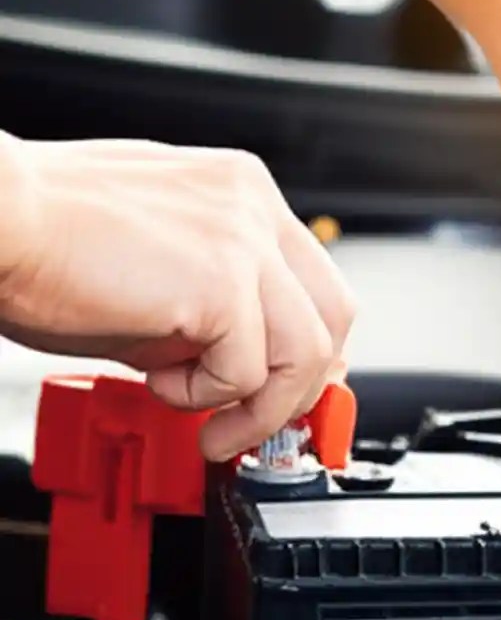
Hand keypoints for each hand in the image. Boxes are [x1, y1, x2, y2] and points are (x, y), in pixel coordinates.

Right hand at [0, 133, 354, 459]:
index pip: (314, 282)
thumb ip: (211, 304)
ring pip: (307, 350)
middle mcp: (253, 207)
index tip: (284, 392)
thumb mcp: (157, 268)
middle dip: (303, 385)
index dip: (308, 349)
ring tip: (212, 425)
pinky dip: (205, 397)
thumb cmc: (46, 242)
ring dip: (262, 407)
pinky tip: (159, 383)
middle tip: (257, 423)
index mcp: (241, 193)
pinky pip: (245, 370)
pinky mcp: (219, 282)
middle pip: (334, 314)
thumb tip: (244, 371)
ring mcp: (242, 240)